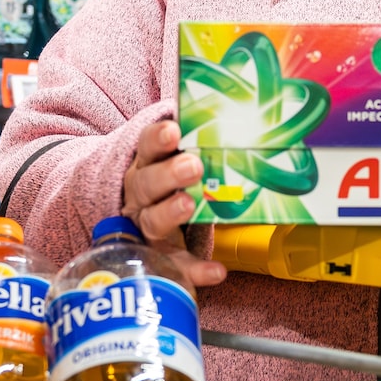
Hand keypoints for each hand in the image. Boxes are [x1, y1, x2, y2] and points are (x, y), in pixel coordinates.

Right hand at [121, 120, 225, 287]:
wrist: (142, 222)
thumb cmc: (171, 183)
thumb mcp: (176, 159)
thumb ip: (201, 139)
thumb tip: (240, 109)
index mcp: (146, 164)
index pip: (147, 146)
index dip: (158, 139)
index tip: (173, 131)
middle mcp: (141, 194)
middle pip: (147, 183)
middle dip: (169, 174)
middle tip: (193, 166)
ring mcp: (148, 227)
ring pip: (153, 220)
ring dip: (170, 212)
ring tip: (188, 205)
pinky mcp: (161, 257)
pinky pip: (175, 265)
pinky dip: (195, 270)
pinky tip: (217, 271)